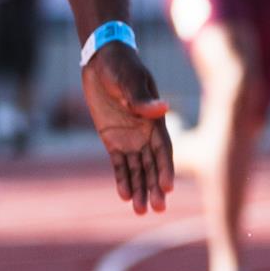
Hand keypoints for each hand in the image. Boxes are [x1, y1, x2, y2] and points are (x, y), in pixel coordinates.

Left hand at [80, 41, 173, 214]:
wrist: (102, 59)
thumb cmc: (120, 65)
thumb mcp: (129, 79)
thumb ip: (141, 98)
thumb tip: (162, 108)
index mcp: (154, 119)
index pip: (163, 149)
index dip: (165, 168)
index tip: (168, 187)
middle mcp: (145, 133)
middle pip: (152, 164)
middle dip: (154, 186)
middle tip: (157, 208)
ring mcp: (129, 138)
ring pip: (137, 169)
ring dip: (140, 189)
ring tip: (141, 211)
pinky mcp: (113, 141)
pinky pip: (119, 164)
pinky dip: (123, 180)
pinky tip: (125, 196)